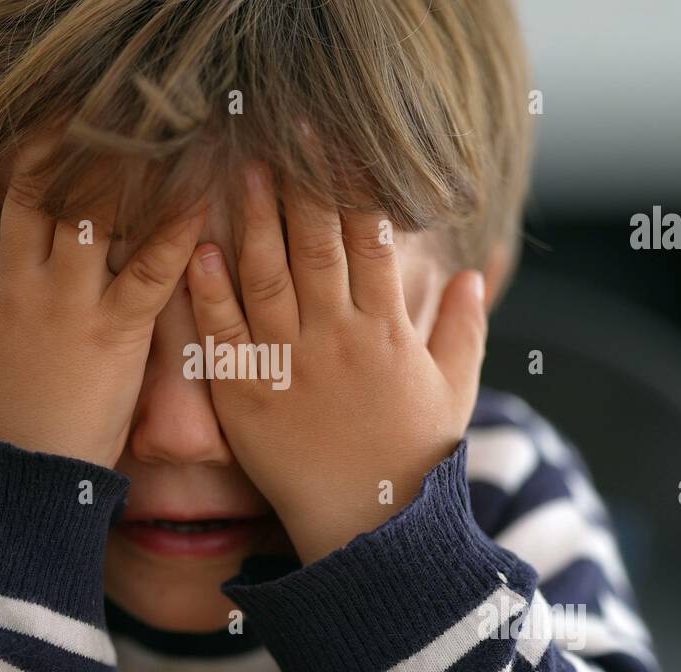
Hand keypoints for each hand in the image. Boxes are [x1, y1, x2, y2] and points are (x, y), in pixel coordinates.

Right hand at [0, 120, 205, 467]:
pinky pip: (149, 268)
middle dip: (47, 132)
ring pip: (88, 210)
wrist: (21, 479)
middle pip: (30, 185)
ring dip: (114, 160)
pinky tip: (197, 192)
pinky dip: (175, 230)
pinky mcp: (116, 329)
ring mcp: (68, 300)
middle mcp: (18, 278)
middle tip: (68, 95)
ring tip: (136, 120)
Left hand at [184, 162, 488, 562]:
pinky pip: (226, 334)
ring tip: (242, 169)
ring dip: (255, 219)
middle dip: (303, 182)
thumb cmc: (413, 461)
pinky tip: (202, 249)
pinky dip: (211, 291)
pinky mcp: (247, 394)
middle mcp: (337, 337)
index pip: (371, 241)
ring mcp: (289, 364)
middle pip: (317, 243)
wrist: (370, 531)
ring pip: (268, 275)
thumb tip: (477, 275)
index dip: (356, 186)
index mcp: (387, 331)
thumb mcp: (454, 393)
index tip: (342, 142)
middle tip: (285, 130)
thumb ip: (465, 331)